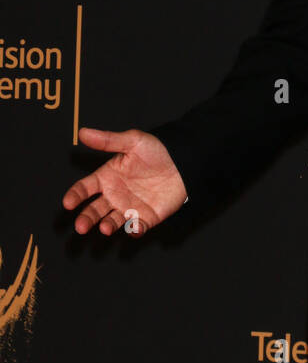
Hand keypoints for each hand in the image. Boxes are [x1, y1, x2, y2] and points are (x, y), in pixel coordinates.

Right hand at [62, 127, 187, 236]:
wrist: (183, 161)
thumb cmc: (156, 150)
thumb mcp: (132, 141)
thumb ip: (108, 140)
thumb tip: (83, 132)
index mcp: (107, 177)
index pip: (84, 188)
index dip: (75, 195)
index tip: (68, 203)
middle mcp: (115, 195)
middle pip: (94, 209)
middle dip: (86, 218)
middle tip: (80, 226)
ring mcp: (129, 207)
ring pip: (112, 221)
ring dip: (107, 226)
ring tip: (105, 228)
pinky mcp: (147, 217)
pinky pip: (138, 227)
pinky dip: (135, 230)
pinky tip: (134, 228)